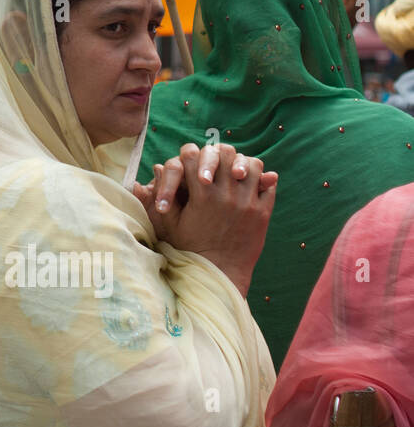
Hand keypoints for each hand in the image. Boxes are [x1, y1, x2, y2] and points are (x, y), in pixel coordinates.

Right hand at [131, 143, 275, 295]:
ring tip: (234, 172)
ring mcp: (247, 202)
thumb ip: (165, 192)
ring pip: (251, 164)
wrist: (219, 273)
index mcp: (201, 195)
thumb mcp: (170, 221)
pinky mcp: (263, 213)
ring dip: (241, 164)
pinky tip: (251, 185)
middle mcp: (225, 194)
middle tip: (214, 163)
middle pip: (224, 153)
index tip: (190, 162)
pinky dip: (261, 180)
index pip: (195, 155)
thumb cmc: (190, 247)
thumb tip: (158, 165)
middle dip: (217, 154)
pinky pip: (268, 184)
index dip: (190, 155)